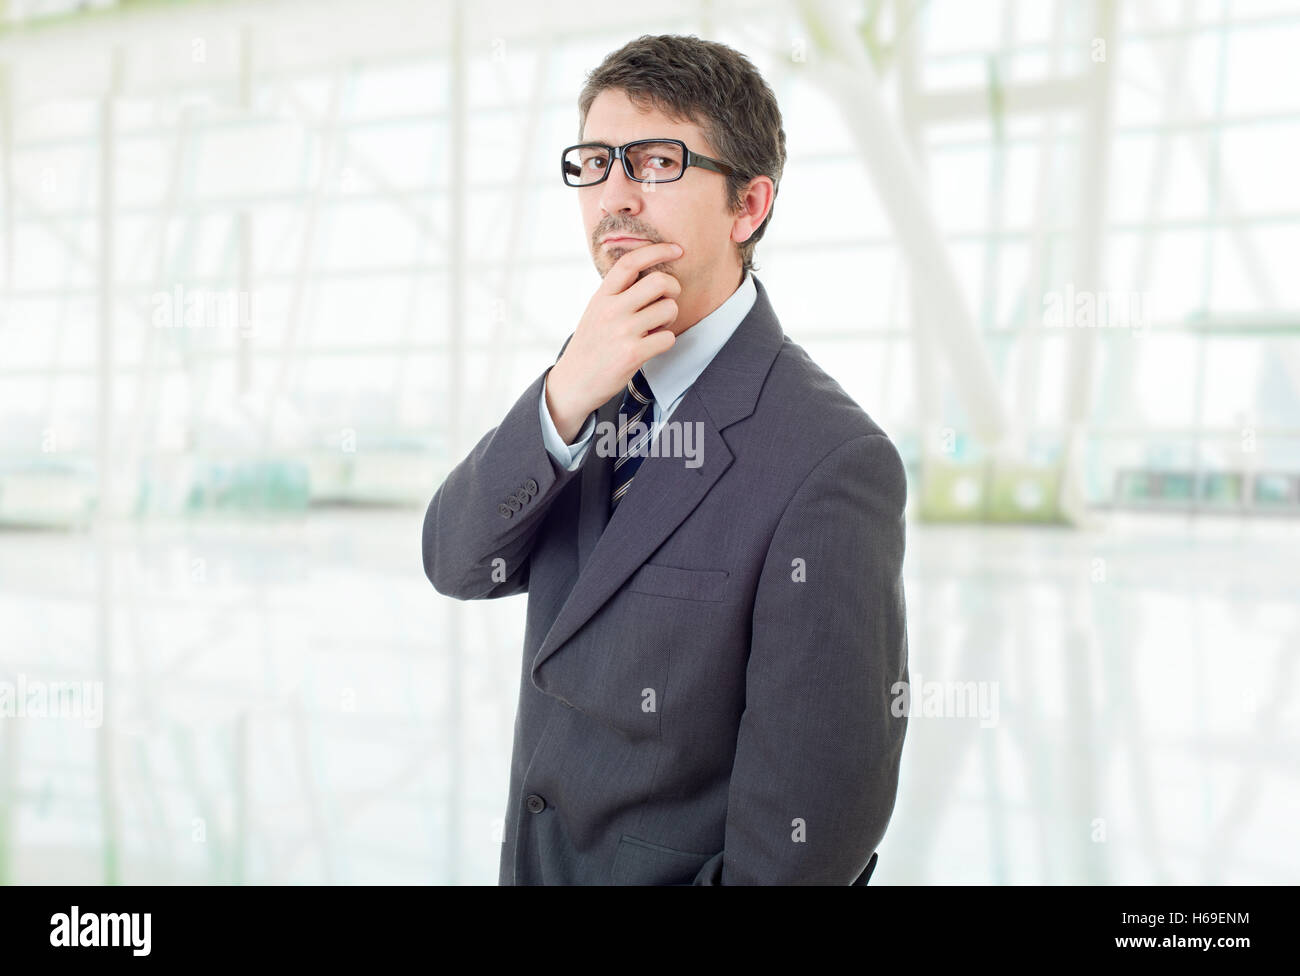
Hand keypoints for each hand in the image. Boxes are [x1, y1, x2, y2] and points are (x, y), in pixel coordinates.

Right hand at [545, 241, 681, 443]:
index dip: (657, 250)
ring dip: (669, 319)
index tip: (676, 249)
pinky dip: (665, 341)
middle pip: (660, 282)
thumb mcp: (596, 310)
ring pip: (669, 309)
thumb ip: (618, 292)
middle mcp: (612, 310)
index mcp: (603, 295)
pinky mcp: (633, 354)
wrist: (574, 382)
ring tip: (654, 328)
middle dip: (673, 288)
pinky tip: (651, 346)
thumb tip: (650, 271)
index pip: (630, 262)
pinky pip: (668, 338)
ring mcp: (622, 332)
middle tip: (668, 299)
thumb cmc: (591, 345)